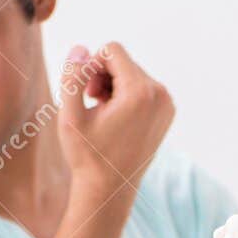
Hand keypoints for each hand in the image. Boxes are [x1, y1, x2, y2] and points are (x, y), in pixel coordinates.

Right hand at [58, 42, 174, 201]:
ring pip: (132, 73)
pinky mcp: (167, 112)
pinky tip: (116, 118)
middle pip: (124, 61)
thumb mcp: (70, 116)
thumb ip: (73, 77)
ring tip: (103, 112)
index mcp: (140, 92)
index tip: (86, 93)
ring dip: (113, 86)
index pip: (112, 50)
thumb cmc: (87, 155)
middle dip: (103, 76)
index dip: (92, 66)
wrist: (109, 190)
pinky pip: (143, 87)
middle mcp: (161, 94)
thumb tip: (81, 48)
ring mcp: (167, 104)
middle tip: (92, 104)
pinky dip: (126, 96)